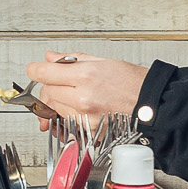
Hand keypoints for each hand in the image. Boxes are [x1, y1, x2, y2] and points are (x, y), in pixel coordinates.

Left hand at [24, 54, 149, 124]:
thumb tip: (51, 57)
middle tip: (55, 82)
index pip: (46, 74)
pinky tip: (76, 109)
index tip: (33, 69)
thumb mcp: (103, 61)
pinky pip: (68, 122)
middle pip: (48, 93)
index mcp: (85, 77)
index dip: (35, 70)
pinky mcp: (90, 131)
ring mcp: (86, 117)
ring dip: (58, 101)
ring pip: (56, 108)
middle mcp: (83, 99)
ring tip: (72, 94)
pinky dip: (68, 116)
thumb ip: (73, 60)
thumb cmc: (135, 82)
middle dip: (48, 86)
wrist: (154, 105)